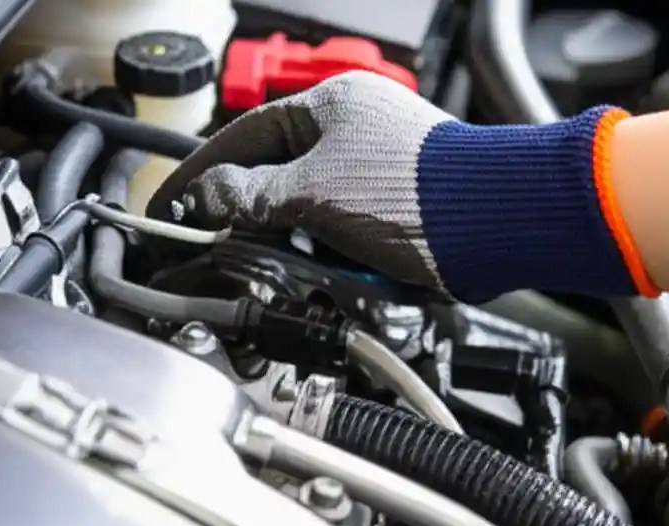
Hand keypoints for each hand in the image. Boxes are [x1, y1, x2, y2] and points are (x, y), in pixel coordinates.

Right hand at [149, 72, 643, 302]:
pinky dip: (334, 255)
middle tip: (219, 245)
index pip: (245, 134)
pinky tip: (330, 276)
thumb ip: (252, 197)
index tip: (170, 201)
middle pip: (278, 173)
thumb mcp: (314, 193)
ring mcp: (381, 170)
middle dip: (251, 214)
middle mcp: (357, 131)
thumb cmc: (418, 193)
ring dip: (297, 241)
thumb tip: (210, 198)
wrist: (497, 225)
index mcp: (332, 106)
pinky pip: (347, 232)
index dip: (202, 173)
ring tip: (284, 266)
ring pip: (312, 208)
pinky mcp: (403, 209)